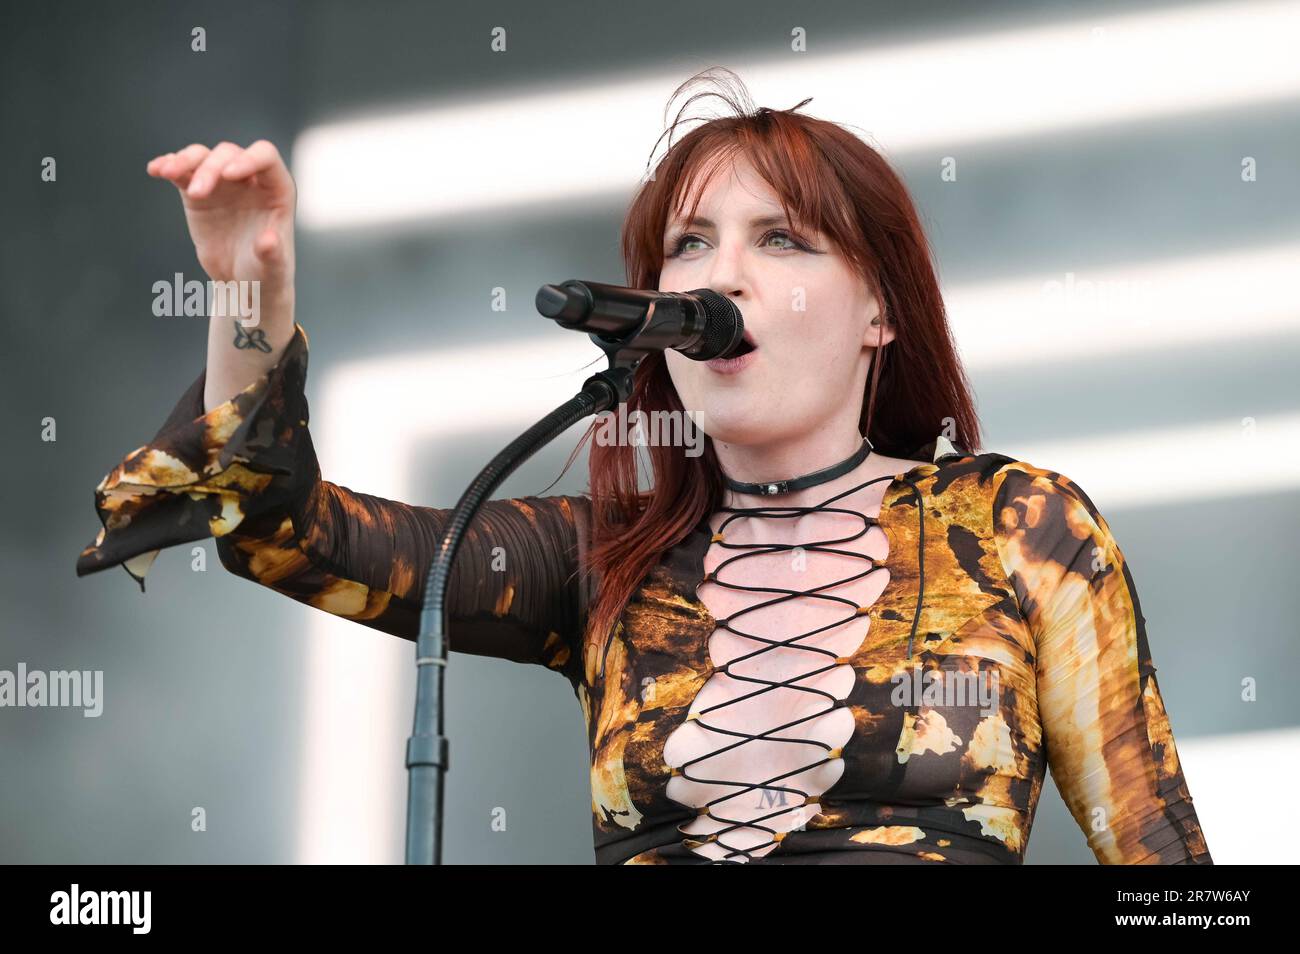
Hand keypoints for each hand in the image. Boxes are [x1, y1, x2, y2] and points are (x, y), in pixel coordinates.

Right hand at [147, 140, 295, 312]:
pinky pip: (182, 171)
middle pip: (227, 154)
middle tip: (196, 194)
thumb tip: (267, 241)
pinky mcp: (198, 192)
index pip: (265, 156)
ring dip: (184, 161)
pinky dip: (168, 166)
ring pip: (202, 156)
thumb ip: (273, 255)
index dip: (248, 159)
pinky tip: (155, 170)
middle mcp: (250, 179)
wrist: (243, 281)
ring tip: (167, 173)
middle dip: (210, 169)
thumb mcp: (273, 270)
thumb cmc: (267, 273)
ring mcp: (223, 183)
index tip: (229, 175)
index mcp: (277, 190)